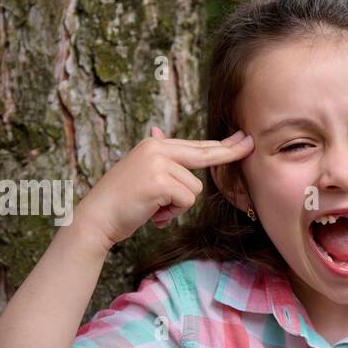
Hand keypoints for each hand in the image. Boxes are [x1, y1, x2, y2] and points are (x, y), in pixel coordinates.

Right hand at [75, 126, 252, 247]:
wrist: (97, 217)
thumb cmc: (121, 200)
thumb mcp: (140, 171)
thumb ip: (158, 156)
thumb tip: (158, 130)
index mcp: (155, 145)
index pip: (196, 146)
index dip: (222, 145)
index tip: (243, 139)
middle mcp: (157, 148)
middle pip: (204, 155)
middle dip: (229, 153)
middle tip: (250, 143)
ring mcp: (158, 163)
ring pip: (194, 189)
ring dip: (178, 206)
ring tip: (155, 208)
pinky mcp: (160, 181)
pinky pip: (186, 200)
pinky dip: (173, 213)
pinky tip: (154, 214)